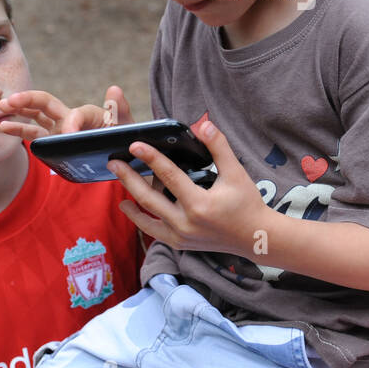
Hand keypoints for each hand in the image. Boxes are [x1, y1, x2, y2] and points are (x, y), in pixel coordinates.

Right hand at [0, 85, 133, 138]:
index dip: (72, 122)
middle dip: (29, 100)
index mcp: (91, 114)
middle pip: (47, 103)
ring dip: (19, 110)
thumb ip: (120, 109)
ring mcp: (60, 129)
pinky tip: (3, 125)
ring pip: (36, 116)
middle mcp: (71, 118)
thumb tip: (114, 88)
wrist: (120, 155)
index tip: (68, 134)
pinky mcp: (53, 140)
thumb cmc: (124, 138)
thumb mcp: (127, 126)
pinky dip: (18, 128)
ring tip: (2, 106)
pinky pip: (33, 133)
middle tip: (11, 100)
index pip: (78, 114)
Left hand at [107, 117, 267, 255]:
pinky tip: (129, 205)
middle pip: (148, 198)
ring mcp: (180, 236)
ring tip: (117, 180)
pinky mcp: (179, 243)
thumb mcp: (236, 172)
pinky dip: (139, 218)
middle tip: (114, 162)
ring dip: (130, 197)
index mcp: (199, 204)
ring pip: (146, 216)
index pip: (169, 176)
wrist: (254, 237)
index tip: (135, 144)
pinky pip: (152, 230)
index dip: (151, 157)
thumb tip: (203, 124)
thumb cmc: (246, 203)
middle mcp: (185, 223)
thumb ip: (218, 147)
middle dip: (129, 178)